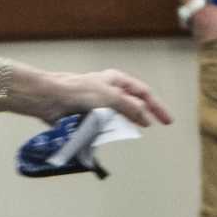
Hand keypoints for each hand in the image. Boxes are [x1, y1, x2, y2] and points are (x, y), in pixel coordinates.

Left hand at [21, 67, 173, 127]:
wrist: (50, 98)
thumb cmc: (79, 91)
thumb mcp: (110, 97)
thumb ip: (130, 107)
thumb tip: (145, 117)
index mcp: (116, 80)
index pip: (143, 93)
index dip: (157, 107)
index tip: (167, 121)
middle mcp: (108, 90)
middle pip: (131, 104)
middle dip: (141, 115)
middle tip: (151, 127)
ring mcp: (97, 103)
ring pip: (117, 116)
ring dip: (122, 124)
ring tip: (128, 132)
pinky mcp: (86, 115)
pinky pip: (102, 125)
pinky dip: (107, 130)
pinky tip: (109, 136)